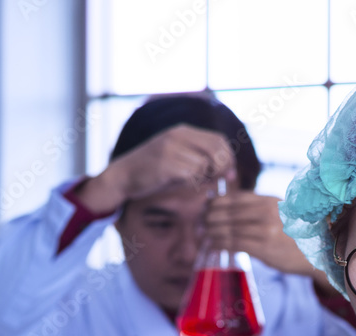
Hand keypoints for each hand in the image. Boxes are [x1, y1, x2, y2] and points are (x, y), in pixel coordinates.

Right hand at [74, 124, 235, 211]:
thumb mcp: (179, 158)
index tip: (228, 174)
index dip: (229, 158)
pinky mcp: (165, 165)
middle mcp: (177, 136)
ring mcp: (171, 149)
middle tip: (216, 180)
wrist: (123, 176)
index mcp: (183, 131)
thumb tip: (232, 172)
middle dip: (222, 168)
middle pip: (216, 151)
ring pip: (205, 165)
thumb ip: (203, 160)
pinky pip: (192, 175)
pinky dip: (193, 183)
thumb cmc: (155, 172)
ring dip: (204, 177)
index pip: (219, 140)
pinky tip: (180, 183)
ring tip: (191, 180)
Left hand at [205, 192, 318, 276]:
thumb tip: (226, 208)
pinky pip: (233, 243)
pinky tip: (212, 244)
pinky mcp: (263, 247)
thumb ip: (256, 209)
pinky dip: (219, 243)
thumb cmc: (292, 235)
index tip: (206, 207)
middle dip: (209, 217)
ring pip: (228, 228)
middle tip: (199, 221)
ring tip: (202, 233)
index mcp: (269, 201)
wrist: (314, 254)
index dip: (216, 202)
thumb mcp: (278, 213)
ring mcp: (265, 229)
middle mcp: (266, 212)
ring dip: (211, 231)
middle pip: (228, 211)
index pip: (235, 197)